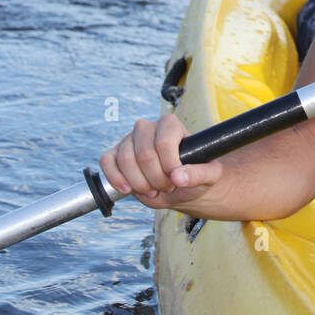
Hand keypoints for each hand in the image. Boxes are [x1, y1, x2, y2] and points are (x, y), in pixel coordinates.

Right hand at [99, 114, 222, 211]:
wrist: (179, 186)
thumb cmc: (196, 176)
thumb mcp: (208, 176)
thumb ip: (199, 174)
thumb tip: (178, 176)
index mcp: (170, 124)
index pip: (163, 143)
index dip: (169, 167)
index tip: (177, 179)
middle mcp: (147, 127)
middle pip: (144, 155)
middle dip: (156, 179)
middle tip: (167, 187)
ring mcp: (128, 139)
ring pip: (125, 161)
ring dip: (140, 184)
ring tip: (153, 189)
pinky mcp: (114, 153)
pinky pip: (107, 162)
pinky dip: (116, 178)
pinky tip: (129, 189)